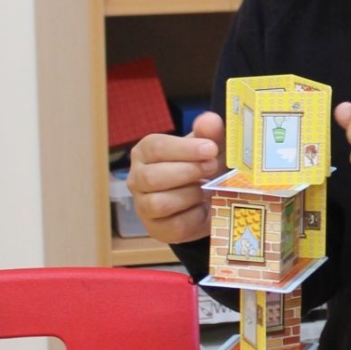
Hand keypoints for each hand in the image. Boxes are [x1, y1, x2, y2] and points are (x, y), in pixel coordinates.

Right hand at [126, 112, 224, 243]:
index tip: (211, 148)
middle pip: (153, 177)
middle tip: (213, 168)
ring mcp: (144, 206)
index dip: (184, 149)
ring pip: (160, 203)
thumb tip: (211, 120)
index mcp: (146, 152)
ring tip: (207, 189)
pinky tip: (204, 208)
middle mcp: (138, 178)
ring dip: (190, 195)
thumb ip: (209, 133)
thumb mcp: (208, 147)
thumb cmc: (201, 168)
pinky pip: (175, 225)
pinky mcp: (157, 228)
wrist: (205, 201)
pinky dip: (196, 216)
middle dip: (188, 172)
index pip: (155, 147)